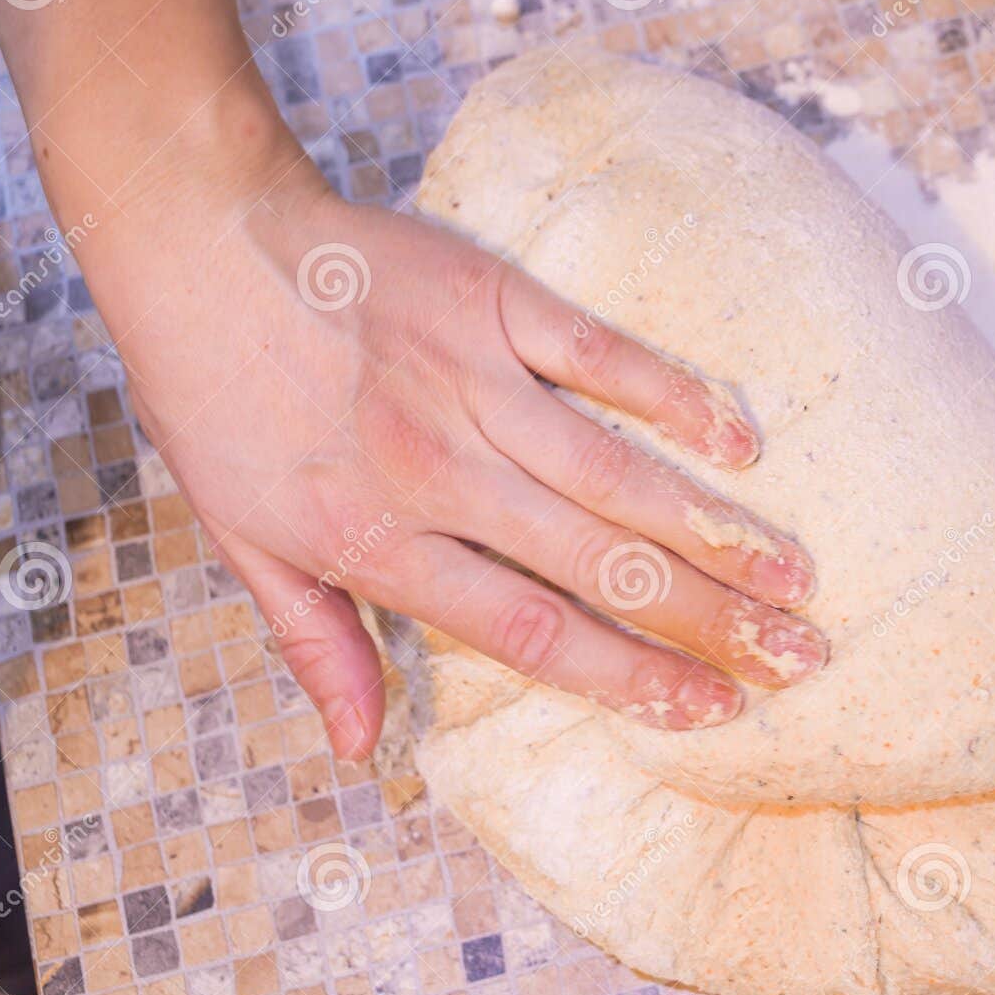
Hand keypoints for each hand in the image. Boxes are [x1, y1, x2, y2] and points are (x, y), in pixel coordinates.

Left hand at [80, 139, 826, 760]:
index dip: (631, 677)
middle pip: (599, 565)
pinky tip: (740, 437)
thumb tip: (363, 751)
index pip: (533, 633)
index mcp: (380, 543)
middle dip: (709, 620)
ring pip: (616, 474)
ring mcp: (472, 383)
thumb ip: (316, 645)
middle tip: (797, 656)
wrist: (196, 242)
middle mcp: (440, 474)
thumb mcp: (242, 540)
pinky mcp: (493, 303)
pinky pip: (600, 354)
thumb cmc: (215, 399)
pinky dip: (672, 394)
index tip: (711, 708)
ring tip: (795, 575)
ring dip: (714, 530)